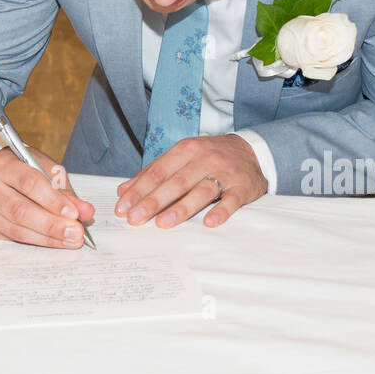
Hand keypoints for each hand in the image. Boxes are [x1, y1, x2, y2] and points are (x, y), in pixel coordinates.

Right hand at [0, 147, 95, 248]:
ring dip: (47, 238)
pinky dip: (36, 241)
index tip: (74, 213)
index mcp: (3, 165)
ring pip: (16, 229)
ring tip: (69, 240)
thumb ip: (64, 190)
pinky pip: (11, 238)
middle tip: (75, 233)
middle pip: (20, 210)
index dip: (53, 200)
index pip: (29, 183)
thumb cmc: (20, 168)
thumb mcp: (43, 169)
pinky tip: (52, 241)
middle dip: (52, 225)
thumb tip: (85, 211)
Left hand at [115, 134, 264, 228]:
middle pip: (176, 182)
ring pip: (201, 191)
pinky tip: (209, 223)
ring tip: (163, 223)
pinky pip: (232, 200)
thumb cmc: (209, 157)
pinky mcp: (243, 186)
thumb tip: (123, 191)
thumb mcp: (182, 157)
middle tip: (136, 219)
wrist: (251, 151)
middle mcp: (204, 159)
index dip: (139, 190)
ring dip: (181, 208)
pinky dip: (221, 211)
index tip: (123, 207)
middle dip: (153, 201)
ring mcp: (224, 173)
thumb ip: (153, 172)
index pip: (158, 171)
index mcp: (186, 150)